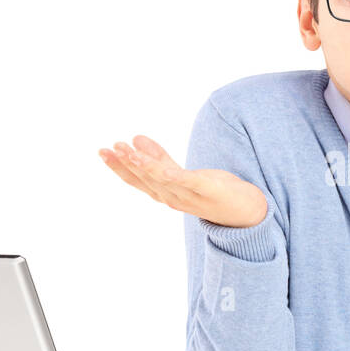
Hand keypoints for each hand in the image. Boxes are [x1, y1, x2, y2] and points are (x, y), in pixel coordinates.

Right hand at [98, 135, 268, 227]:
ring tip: (128, 150)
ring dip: (144, 165)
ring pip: (162, 180)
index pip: (137, 180)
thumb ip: (160, 159)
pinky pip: (189, 183)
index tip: (103, 151)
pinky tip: (163, 169)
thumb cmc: (213, 191)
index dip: (119, 167)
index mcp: (166, 193)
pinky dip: (175, 176)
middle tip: (110, 148)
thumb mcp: (183, 173)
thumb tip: (136, 139)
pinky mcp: (210, 191)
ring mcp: (191, 197)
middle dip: (126, 164)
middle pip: (145, 180)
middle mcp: (173, 198)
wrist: (246, 211)